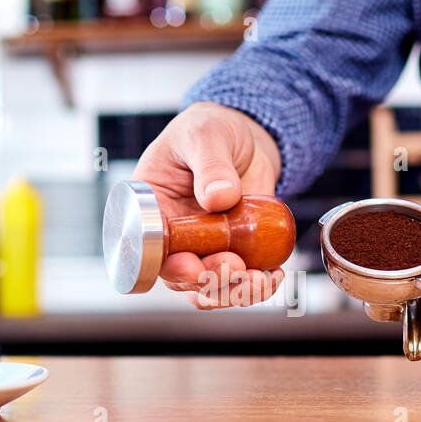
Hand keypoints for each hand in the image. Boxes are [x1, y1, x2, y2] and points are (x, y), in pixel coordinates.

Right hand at [131, 102, 283, 308]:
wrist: (246, 135)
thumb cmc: (211, 128)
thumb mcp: (206, 136)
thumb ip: (210, 165)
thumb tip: (219, 196)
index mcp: (149, 210)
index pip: (147, 249)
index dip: (166, 265)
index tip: (191, 264)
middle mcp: (172, 237)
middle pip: (178, 278)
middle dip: (207, 280)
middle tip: (234, 266)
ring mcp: (203, 249)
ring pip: (208, 289)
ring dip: (233, 292)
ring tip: (259, 278)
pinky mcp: (234, 253)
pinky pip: (238, 284)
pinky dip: (255, 288)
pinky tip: (273, 275)